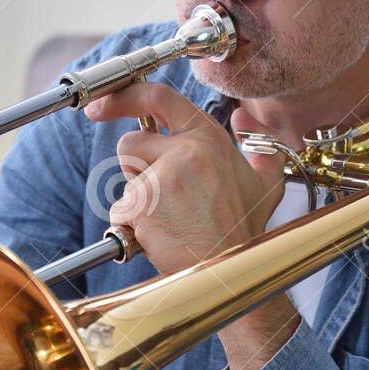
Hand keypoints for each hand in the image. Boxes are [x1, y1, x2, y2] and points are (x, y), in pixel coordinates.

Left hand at [84, 83, 287, 273]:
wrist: (228, 272)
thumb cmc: (242, 233)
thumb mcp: (267, 183)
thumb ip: (262, 143)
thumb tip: (245, 117)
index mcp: (210, 138)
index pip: (160, 98)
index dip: (124, 97)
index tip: (100, 106)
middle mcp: (187, 150)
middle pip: (130, 142)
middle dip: (136, 167)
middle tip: (163, 196)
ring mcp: (163, 176)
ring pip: (124, 177)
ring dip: (136, 196)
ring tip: (169, 217)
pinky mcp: (143, 203)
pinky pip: (120, 208)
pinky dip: (132, 225)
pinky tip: (159, 233)